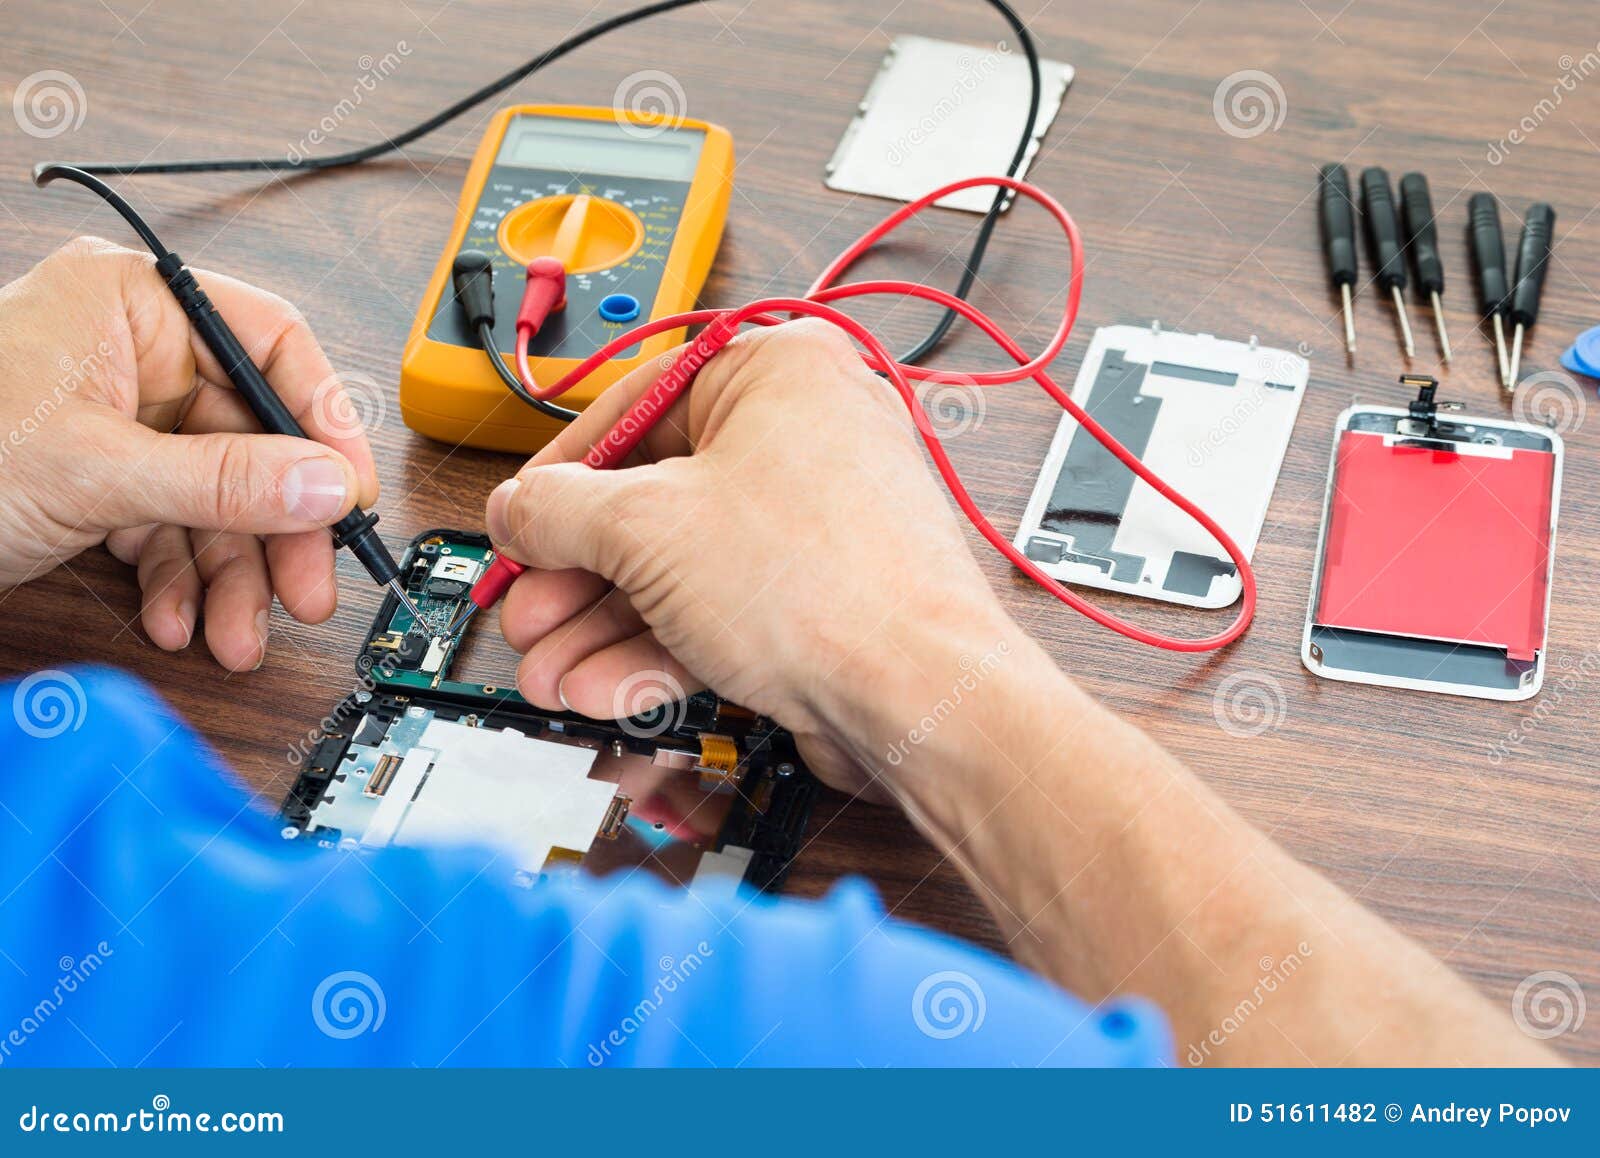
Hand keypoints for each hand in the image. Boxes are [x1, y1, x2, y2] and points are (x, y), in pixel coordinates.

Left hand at [0, 237, 378, 669]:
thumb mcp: (92, 470)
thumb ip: (224, 481)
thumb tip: (329, 483)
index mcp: (131, 304)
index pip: (270, 344)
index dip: (321, 422)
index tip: (350, 492)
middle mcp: (132, 354)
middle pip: (252, 438)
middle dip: (275, 528)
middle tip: (306, 588)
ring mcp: (118, 419)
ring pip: (217, 495)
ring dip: (233, 573)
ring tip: (240, 630)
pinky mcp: (100, 478)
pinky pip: (172, 525)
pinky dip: (180, 578)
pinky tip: (180, 618)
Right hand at [487, 319, 1021, 794]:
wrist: (917, 696)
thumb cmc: (826, 587)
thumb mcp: (646, 528)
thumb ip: (559, 511)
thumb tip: (520, 507)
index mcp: (778, 373)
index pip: (635, 406)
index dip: (560, 474)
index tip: (518, 521)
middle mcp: (806, 436)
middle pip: (652, 498)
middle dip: (576, 573)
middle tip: (528, 610)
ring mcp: (817, 522)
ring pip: (681, 566)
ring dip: (605, 625)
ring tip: (551, 668)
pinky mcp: (821, 596)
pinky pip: (721, 607)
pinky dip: (659, 647)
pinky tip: (605, 686)